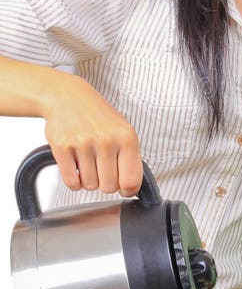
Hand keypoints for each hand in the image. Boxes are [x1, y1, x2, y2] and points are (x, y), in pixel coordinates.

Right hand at [43, 72, 142, 195]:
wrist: (68, 97)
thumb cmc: (99, 118)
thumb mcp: (123, 131)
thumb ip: (131, 159)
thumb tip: (132, 188)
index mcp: (126, 138)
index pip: (131, 180)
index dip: (127, 190)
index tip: (123, 188)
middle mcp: (106, 141)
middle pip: (109, 187)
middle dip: (105, 183)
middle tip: (102, 169)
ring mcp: (83, 144)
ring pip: (90, 186)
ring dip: (89, 180)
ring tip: (88, 162)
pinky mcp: (62, 148)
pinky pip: (71, 182)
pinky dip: (74, 181)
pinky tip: (76, 167)